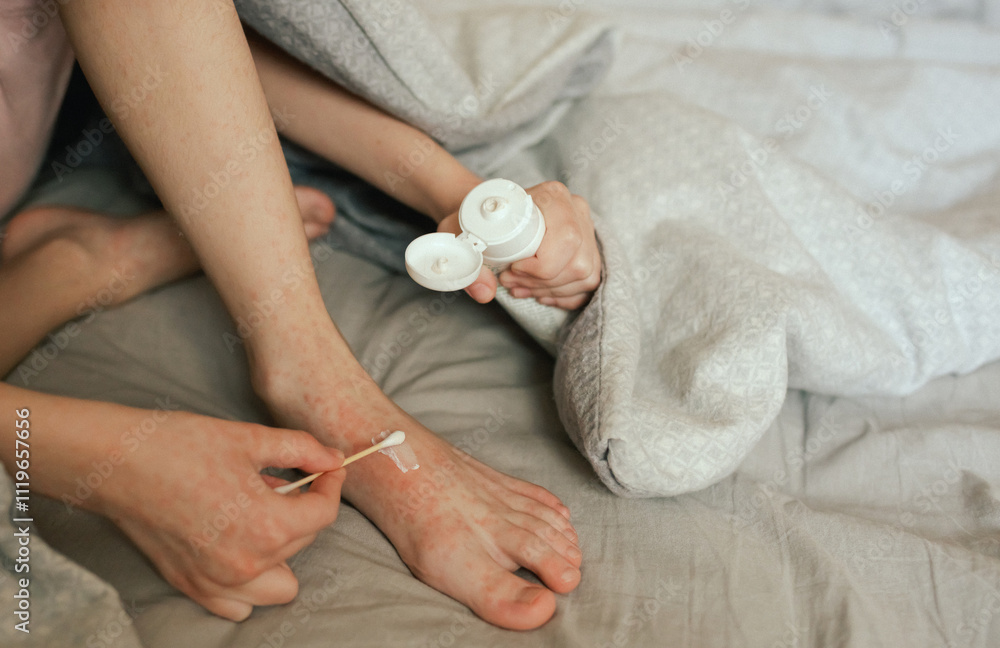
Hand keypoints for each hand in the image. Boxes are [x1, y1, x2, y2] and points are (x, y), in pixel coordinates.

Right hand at [79, 410, 344, 620]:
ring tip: (264, 518)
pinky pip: (240, 606)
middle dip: (302, 510)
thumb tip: (333, 459)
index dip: (331, 485)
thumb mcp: (251, 439)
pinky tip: (240, 547)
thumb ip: (302, 450)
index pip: (324, 514)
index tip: (326, 469)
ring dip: (283, 554)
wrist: (119, 463)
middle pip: (304, 542)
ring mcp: (218, 581)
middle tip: (282, 480)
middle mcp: (247, 563)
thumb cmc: (181, 446)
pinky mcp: (192, 586)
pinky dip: (248, 584)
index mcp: (267, 525)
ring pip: (280, 586)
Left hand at [438, 181, 600, 309]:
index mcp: (552, 195)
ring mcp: (587, 229)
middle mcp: (575, 209)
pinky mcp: (589, 249)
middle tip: (511, 281)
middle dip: (542, 282)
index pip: (565, 238)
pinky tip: (539, 292)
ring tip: (520, 287)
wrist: (484, 213)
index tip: (510, 270)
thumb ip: (469, 264)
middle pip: (577, 262)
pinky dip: (563, 295)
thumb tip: (485, 292)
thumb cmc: (475, 220)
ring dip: (550, 290)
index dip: (540, 266)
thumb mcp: (461, 236)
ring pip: (584, 275)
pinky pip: (587, 283)